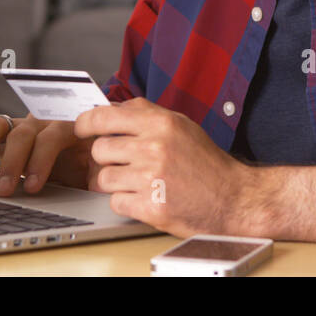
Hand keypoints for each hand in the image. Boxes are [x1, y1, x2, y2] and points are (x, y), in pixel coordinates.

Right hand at [0, 114, 98, 195]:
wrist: (94, 141)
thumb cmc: (100, 155)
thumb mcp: (107, 161)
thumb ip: (104, 166)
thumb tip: (104, 181)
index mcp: (71, 123)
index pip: (51, 135)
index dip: (41, 160)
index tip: (35, 187)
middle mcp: (43, 119)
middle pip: (21, 132)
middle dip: (11, 163)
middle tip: (5, 191)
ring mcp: (22, 125)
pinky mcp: (6, 135)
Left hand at [74, 98, 249, 236]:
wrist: (234, 199)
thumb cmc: (207, 164)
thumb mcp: (181, 126)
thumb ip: (146, 114)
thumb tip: (111, 107)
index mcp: (161, 123)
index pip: (104, 116)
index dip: (85, 124)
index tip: (81, 129)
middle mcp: (154, 147)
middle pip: (99, 150)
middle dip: (106, 159)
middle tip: (123, 164)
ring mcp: (152, 178)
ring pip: (103, 178)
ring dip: (115, 183)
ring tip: (137, 183)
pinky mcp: (151, 207)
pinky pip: (115, 202)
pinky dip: (125, 202)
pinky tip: (144, 198)